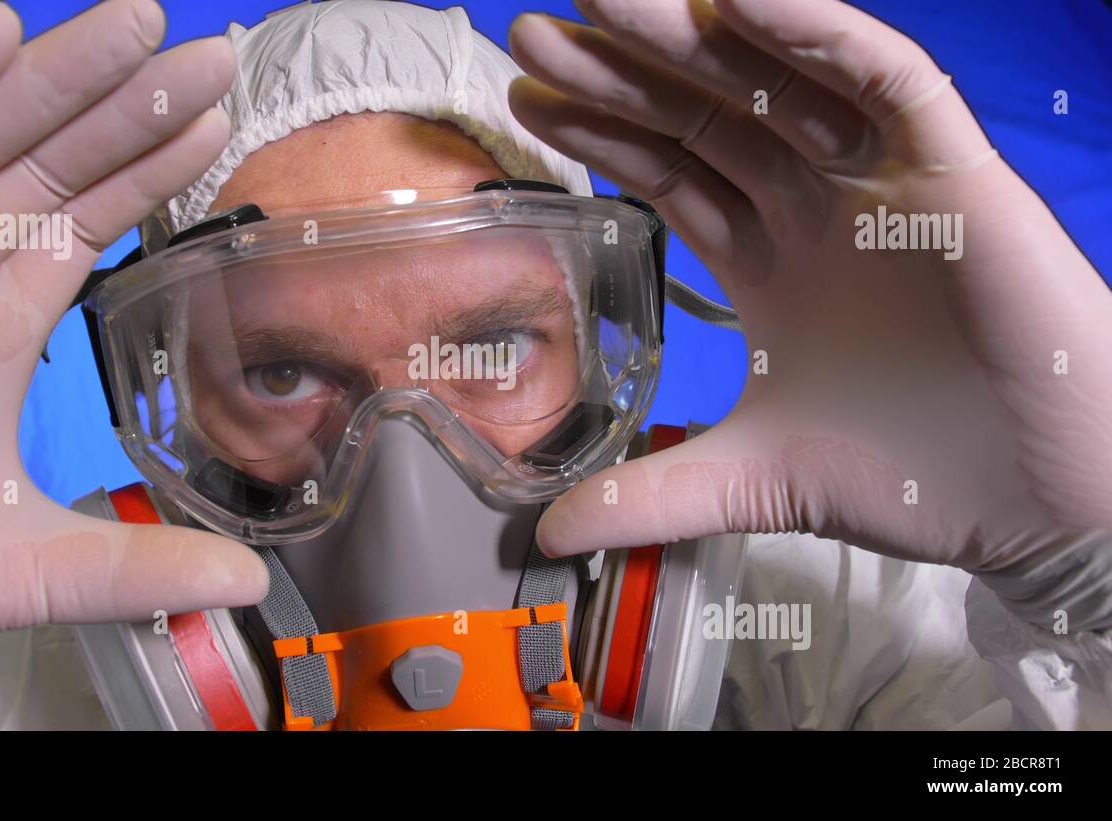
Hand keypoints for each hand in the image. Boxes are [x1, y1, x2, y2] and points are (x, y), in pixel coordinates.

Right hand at [0, 0, 266, 688]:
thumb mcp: (17, 571)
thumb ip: (132, 568)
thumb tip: (247, 585)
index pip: (76, 228)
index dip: (144, 173)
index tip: (214, 124)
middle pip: (34, 168)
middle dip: (119, 107)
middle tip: (210, 52)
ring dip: (46, 82)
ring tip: (135, 27)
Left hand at [508, 0, 1111, 619]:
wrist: (1037, 504)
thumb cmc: (915, 476)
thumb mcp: (750, 479)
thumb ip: (649, 497)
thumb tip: (551, 536)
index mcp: (768, 259)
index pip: (668, 175)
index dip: (600, 137)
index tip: (526, 105)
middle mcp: (815, 206)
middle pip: (701, 115)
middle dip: (617, 73)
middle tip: (532, 37)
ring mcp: (880, 181)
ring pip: (773, 82)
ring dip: (689, 34)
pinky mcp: (949, 172)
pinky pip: (882, 79)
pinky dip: (814, 34)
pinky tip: (739, 2)